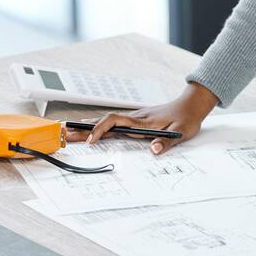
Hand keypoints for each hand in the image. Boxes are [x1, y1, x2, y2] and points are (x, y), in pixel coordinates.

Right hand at [65, 81, 218, 154]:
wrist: (192, 104)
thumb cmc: (187, 118)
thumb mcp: (181, 133)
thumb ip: (166, 142)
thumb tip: (152, 150)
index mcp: (143, 121)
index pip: (115, 121)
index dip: (100, 130)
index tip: (90, 141)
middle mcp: (135, 117)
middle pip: (104, 121)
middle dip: (84, 128)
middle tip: (63, 134)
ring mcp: (135, 117)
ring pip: (107, 121)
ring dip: (88, 127)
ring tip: (69, 132)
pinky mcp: (136, 120)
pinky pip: (113, 123)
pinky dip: (99, 127)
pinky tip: (90, 130)